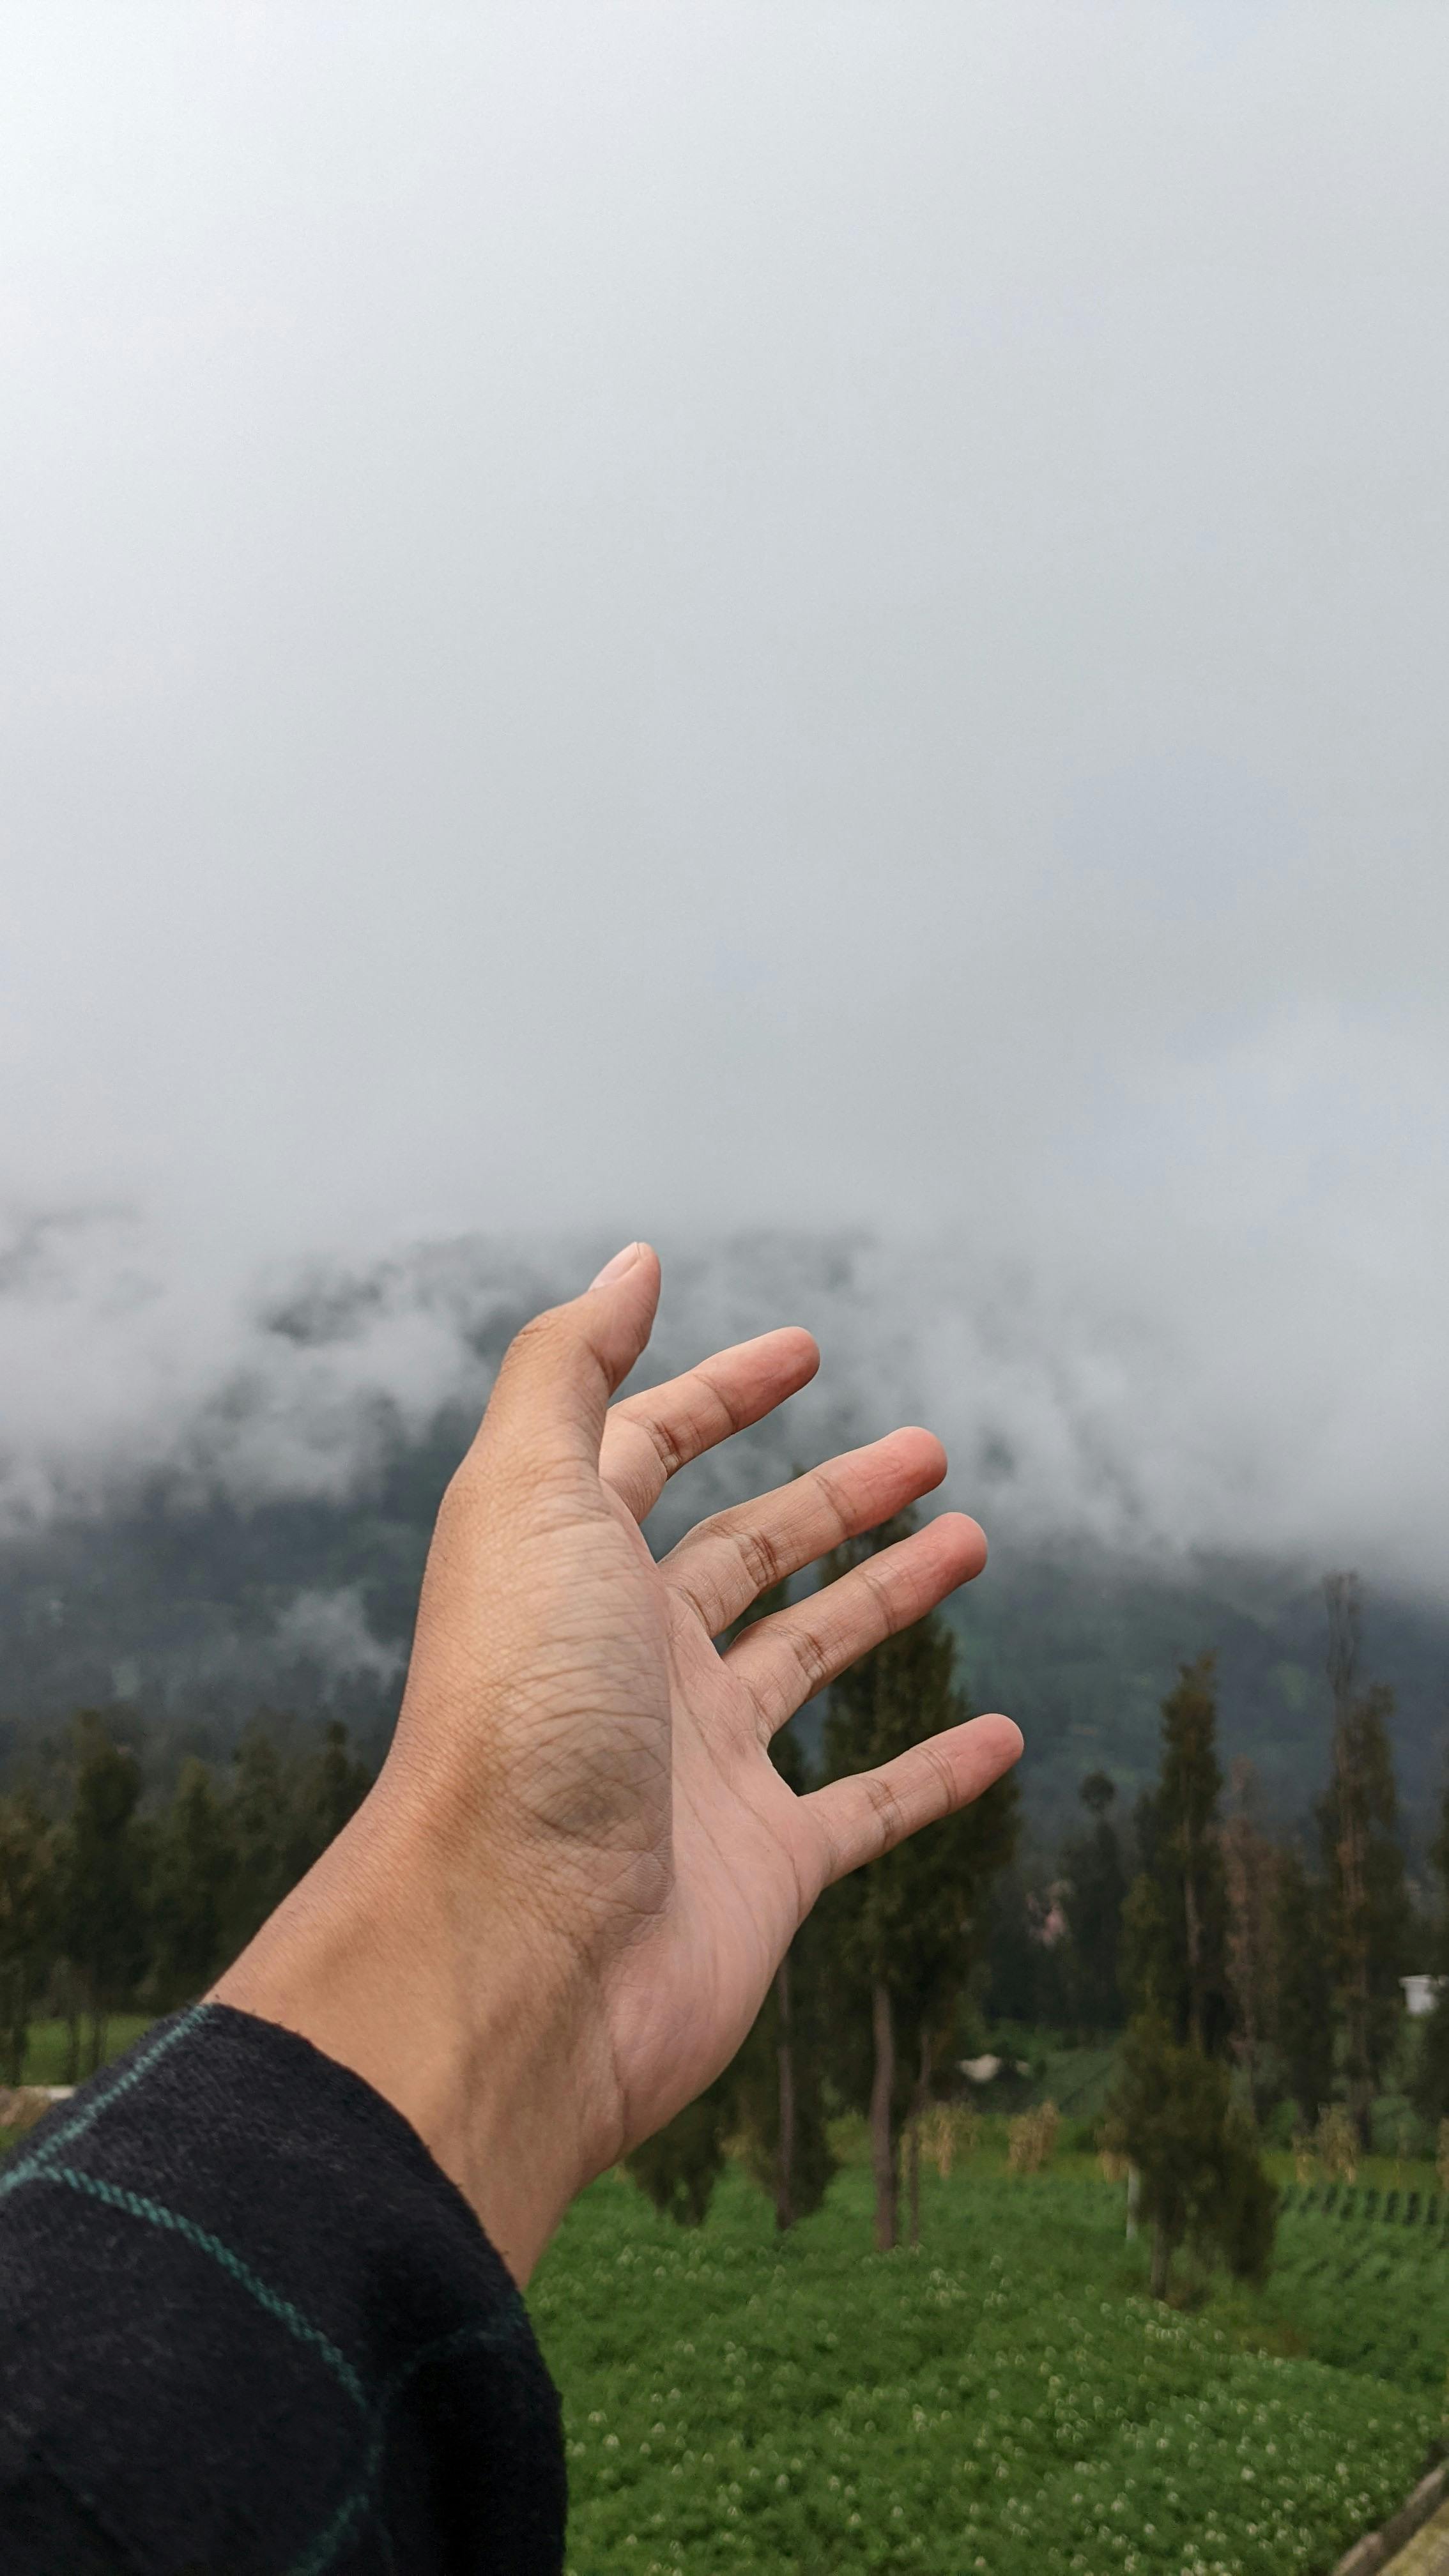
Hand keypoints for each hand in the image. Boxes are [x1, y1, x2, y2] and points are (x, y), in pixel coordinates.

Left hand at [214, 1246, 1020, 2279]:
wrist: (515, 1947)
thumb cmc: (518, 1708)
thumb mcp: (527, 1496)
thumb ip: (570, 1370)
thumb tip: (632, 1261)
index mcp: (568, 1568)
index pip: (645, 1452)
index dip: (717, 1393)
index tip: (805, 1349)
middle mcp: (629, 1659)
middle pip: (746, 1551)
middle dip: (835, 1494)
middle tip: (929, 1447)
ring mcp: (699, 1767)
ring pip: (813, 1659)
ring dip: (891, 1598)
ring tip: (977, 1540)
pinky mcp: (763, 1869)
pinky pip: (869, 1808)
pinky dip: (937, 1774)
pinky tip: (1005, 1736)